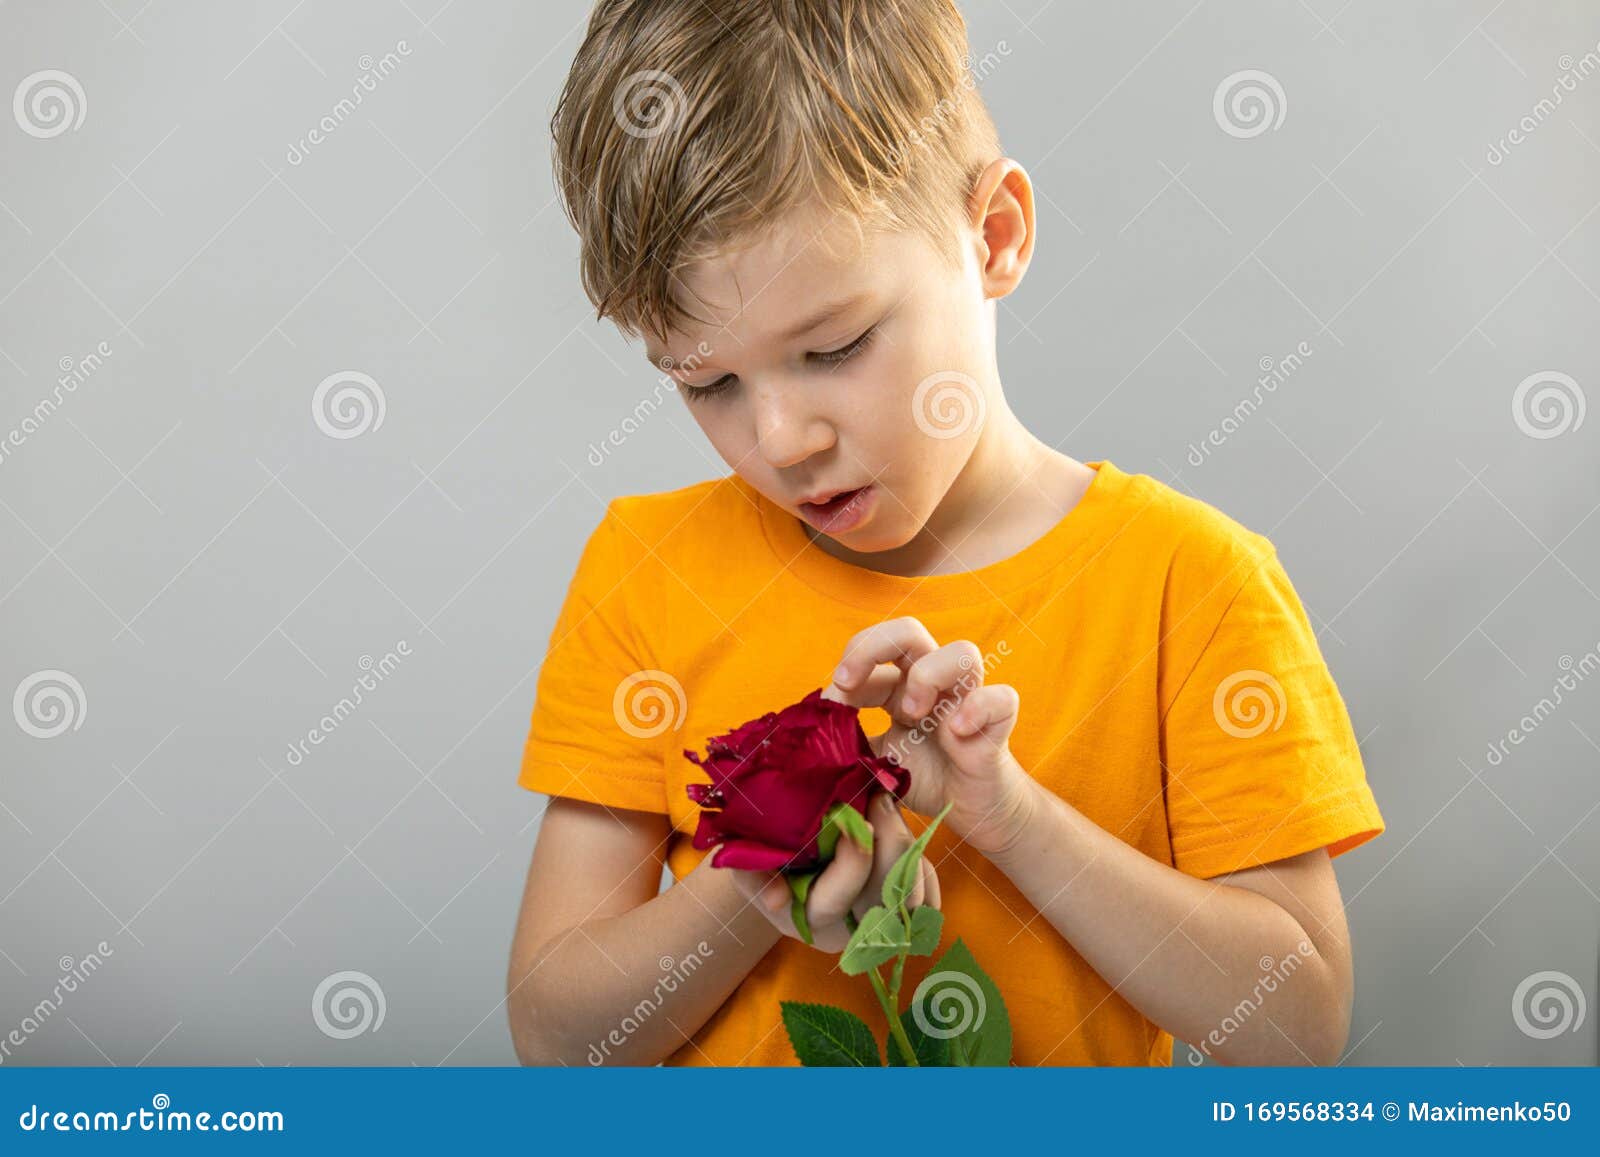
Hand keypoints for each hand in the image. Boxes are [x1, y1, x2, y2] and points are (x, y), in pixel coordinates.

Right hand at [727, 793, 941, 952]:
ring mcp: (879, 928)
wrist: (793, 858)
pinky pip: (929, 899)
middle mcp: (845, 932)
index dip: (848, 865)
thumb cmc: (769, 855)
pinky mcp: (907, 915)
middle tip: (880, 799)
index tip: (855, 821)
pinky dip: (921, 866)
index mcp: (805, 919)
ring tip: (888, 807)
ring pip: (910, 901)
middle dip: (887, 845)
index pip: (831, 904)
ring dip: (905, 849)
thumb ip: (752, 872)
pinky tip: (902, 833)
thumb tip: (778, 900)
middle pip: (881, 903)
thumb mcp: (747, 858)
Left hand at [824, 616, 1038, 858]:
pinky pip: (1002, 697)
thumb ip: (846, 746)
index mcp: (900, 686)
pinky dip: (979, 707)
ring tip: (914, 712)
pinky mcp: (997, 724)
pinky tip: (957, 732)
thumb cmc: (925, 778)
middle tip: (849, 683)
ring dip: (930, 674)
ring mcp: (967, 700)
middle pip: (909, 631)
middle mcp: (933, 683)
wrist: (972, 811)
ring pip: (963, 651)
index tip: (828, 705)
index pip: (870, 654)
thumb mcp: (873, 762)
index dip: (846, 670)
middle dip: (873, 646)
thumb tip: (808, 736)